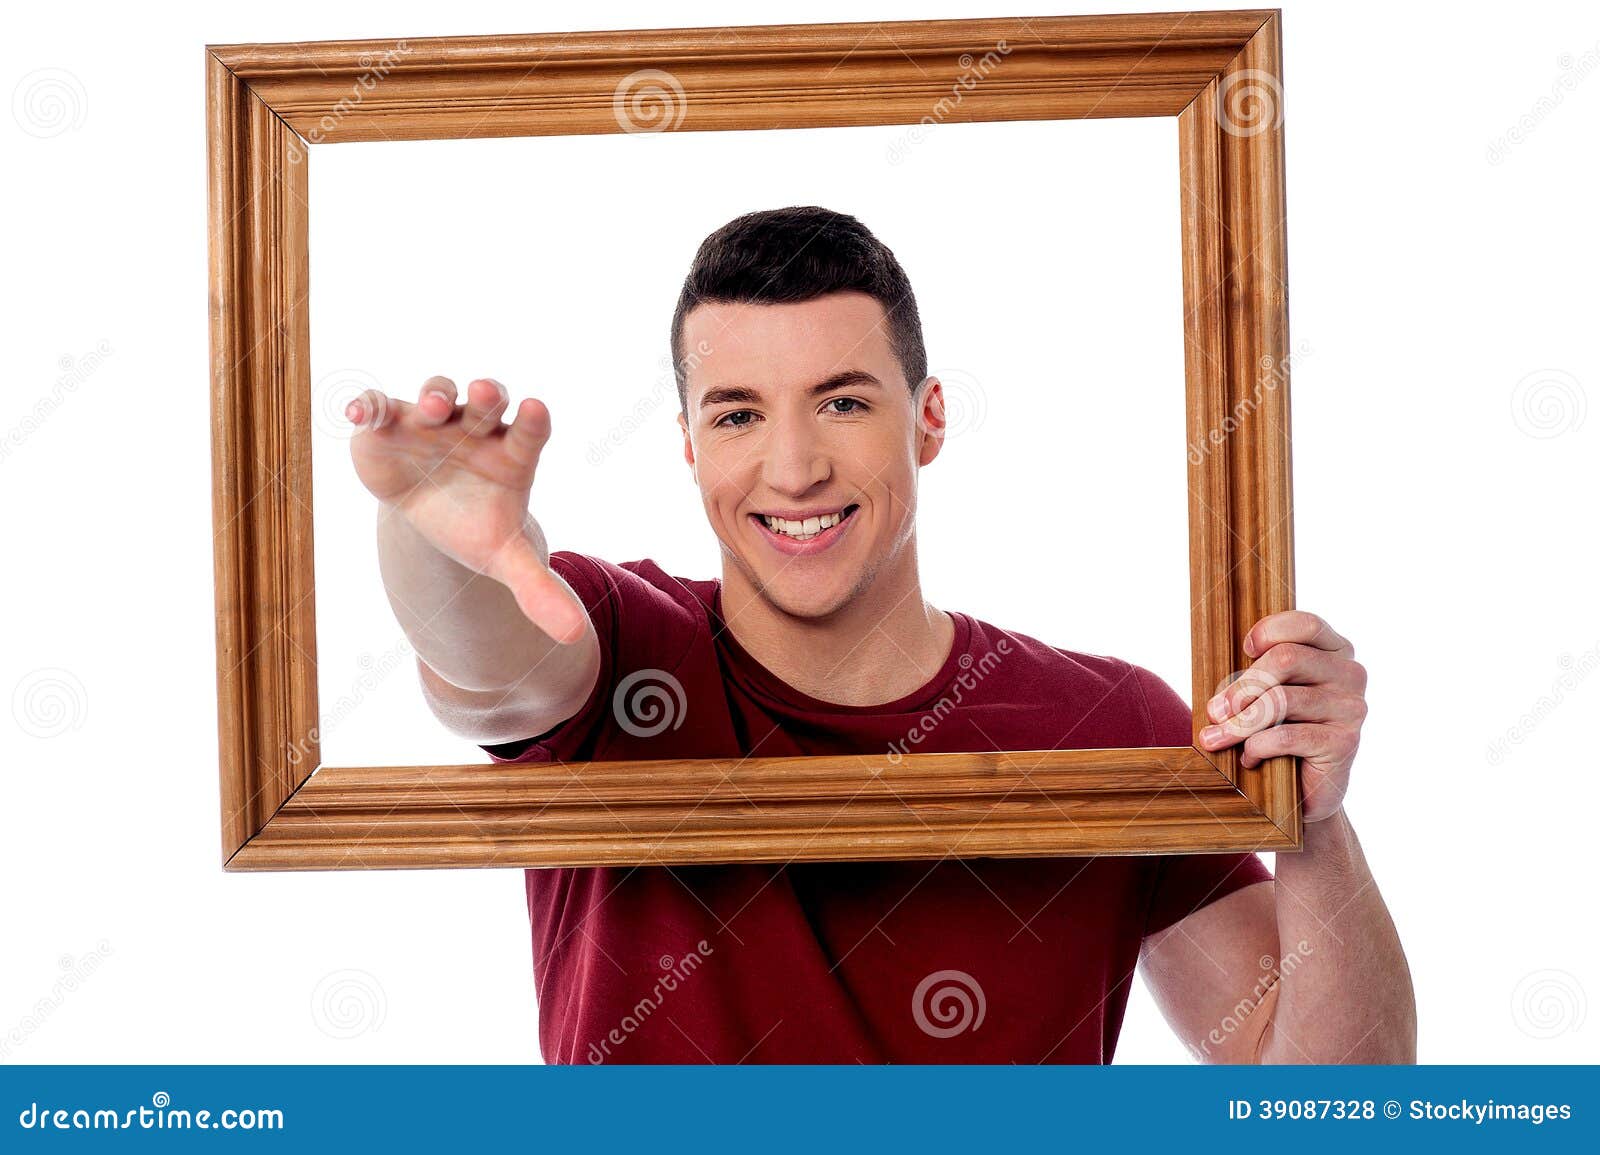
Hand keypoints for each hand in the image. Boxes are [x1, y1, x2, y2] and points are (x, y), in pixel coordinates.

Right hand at [347, 375, 587, 643]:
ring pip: (437, 395)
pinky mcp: (390, 424)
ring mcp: (433, 422)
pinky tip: (359, 414)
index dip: (533, 422)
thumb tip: (576, 636)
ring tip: (432, 407)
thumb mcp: (506, 559)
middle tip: (485, 395)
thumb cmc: (478, 525)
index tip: (536, 411)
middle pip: (487, 404)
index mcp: (511, 456)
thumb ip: (539, 590)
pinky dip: (369, 404)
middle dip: (486, 397)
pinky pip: (379, 405)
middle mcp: (475, 429)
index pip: (529, 433)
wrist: (433, 511)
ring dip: (436, 395)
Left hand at [1196, 610, 1367, 822]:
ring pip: (1281, 699)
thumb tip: (1217, 696)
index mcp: (1334, 651)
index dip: (1269, 631)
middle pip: (1287, 658)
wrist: (1305, 791)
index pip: (1306, 624)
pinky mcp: (1345, 742)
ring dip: (1238, 722)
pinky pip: (1286, 736)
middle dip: (1241, 685)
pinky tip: (1248, 758)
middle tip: (1214, 711)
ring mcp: (1352, 708)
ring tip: (1216, 739)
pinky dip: (1257, 747)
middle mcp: (1350, 674)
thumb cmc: (1279, 733)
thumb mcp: (1266, 695)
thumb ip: (1254, 676)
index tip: (1242, 649)